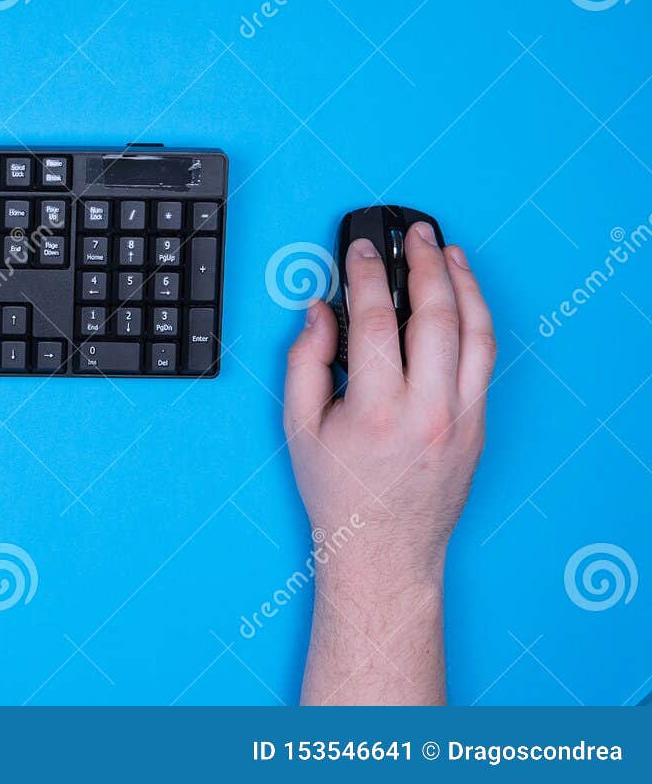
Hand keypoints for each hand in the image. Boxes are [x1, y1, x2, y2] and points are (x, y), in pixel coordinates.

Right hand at [284, 224, 495, 585]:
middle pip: (436, 316)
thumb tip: (320, 311)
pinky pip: (486, 359)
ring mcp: (463, 419)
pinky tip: (464, 297)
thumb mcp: (297, 427)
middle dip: (424, 264)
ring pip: (476, 334)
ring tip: (448, 252)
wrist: (385, 549)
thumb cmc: (339, 492)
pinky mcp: (479, 425)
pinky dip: (477, 319)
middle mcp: (430, 412)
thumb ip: (304, 361)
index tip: (359, 250)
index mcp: (378, 410)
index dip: (365, 275)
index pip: (377, 320)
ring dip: (464, 284)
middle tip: (414, 233)